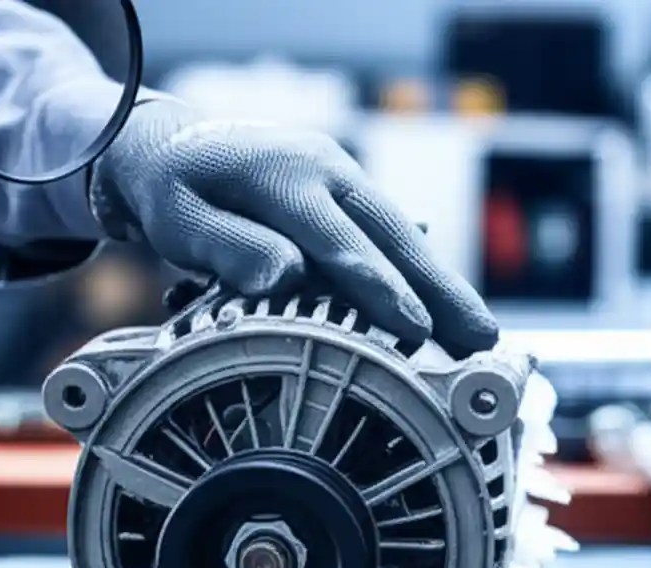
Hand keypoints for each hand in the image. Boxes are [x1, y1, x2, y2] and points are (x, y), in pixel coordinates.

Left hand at [88, 100, 497, 354]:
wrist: (170, 144)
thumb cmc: (171, 189)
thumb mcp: (177, 218)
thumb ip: (228, 248)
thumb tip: (285, 276)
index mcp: (282, 175)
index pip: (337, 241)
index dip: (379, 288)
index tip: (416, 329)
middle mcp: (324, 169)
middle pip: (392, 235)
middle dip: (439, 290)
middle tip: (480, 340)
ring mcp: (341, 178)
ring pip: (401, 234)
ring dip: (440, 285)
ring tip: (477, 337)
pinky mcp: (346, 194)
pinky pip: (387, 235)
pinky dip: (417, 273)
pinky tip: (441, 312)